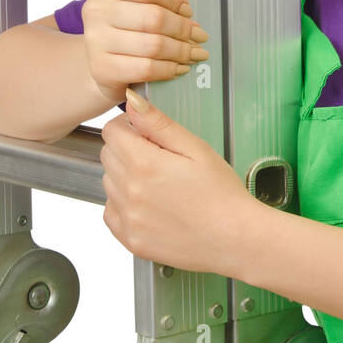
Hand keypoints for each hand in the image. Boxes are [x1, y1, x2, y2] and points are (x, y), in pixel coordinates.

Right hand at [82, 0, 209, 102]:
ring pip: (153, 45)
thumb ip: (157, 2)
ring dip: (181, 51)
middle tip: (199, 36)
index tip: (187, 11)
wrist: (100, 62)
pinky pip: (146, 68)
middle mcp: (95, 9)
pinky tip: (179, 67)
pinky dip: (168, 69)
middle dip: (183, 29)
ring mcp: (96, 40)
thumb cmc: (124, 28)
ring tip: (194, 53)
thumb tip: (187, 16)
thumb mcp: (134, 4)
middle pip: (154, 17)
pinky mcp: (102, 68)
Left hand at [100, 89, 260, 275]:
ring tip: (159, 184)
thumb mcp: (196, 149)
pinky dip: (123, 205)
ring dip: (125, 177)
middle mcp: (129, 192)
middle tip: (159, 158)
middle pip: (108, 155)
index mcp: (144, 164)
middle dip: (127, 149)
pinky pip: (111, 213)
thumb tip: (132, 102)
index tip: (145, 132)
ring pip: (108, 183)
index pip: (111, 131)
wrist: (234, 239)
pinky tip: (150, 204)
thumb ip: (158, 124)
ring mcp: (128, 219)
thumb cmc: (221, 194)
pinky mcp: (131, 240)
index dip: (128, 126)